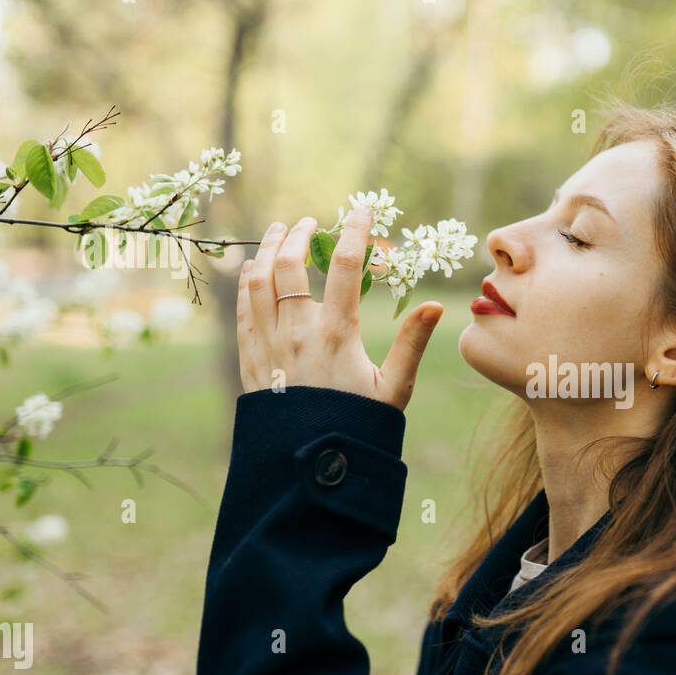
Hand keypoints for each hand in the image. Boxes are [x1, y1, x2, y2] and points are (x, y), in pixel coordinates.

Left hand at [236, 206, 442, 409]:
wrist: (309, 466)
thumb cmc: (358, 426)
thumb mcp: (395, 389)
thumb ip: (412, 343)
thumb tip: (434, 305)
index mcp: (338, 334)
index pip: (347, 266)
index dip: (355, 231)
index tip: (361, 208)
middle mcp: (298, 332)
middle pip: (289, 265)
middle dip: (300, 235)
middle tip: (310, 223)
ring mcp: (269, 345)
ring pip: (258, 281)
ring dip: (267, 250)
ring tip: (279, 234)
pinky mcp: (251, 360)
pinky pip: (241, 310)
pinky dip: (246, 283)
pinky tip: (252, 272)